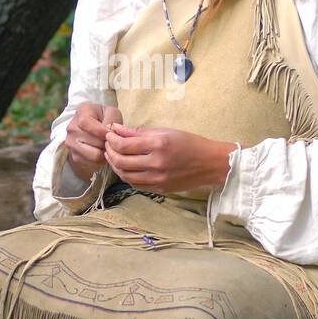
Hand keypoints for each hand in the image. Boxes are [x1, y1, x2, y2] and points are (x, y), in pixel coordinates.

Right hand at [64, 102, 123, 181]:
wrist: (94, 127)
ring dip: (105, 152)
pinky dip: (101, 159)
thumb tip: (110, 134)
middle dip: (107, 142)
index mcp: (81, 112)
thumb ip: (112, 121)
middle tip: (113, 140)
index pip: (85, 123)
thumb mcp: (112, 113)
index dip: (100, 130)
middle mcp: (72, 128)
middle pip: (93, 141)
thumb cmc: (105, 118)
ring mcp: (71, 143)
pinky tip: (102, 150)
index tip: (111, 133)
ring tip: (108, 145)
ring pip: (94, 154)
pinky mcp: (75, 156)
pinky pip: (93, 162)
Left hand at [105, 122, 235, 193]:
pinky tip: (124, 167)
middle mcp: (157, 163)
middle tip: (107, 145)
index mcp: (158, 145)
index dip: (112, 139)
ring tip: (113, 156)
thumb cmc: (189, 143)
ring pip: (125, 175)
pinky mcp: (159, 189)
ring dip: (114, 165)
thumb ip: (139, 132)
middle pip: (121, 161)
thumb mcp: (165, 131)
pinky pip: (135, 184)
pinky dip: (125, 175)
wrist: (209, 164)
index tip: (109, 134)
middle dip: (109, 152)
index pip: (124, 144)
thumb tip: (116, 129)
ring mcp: (158, 179)